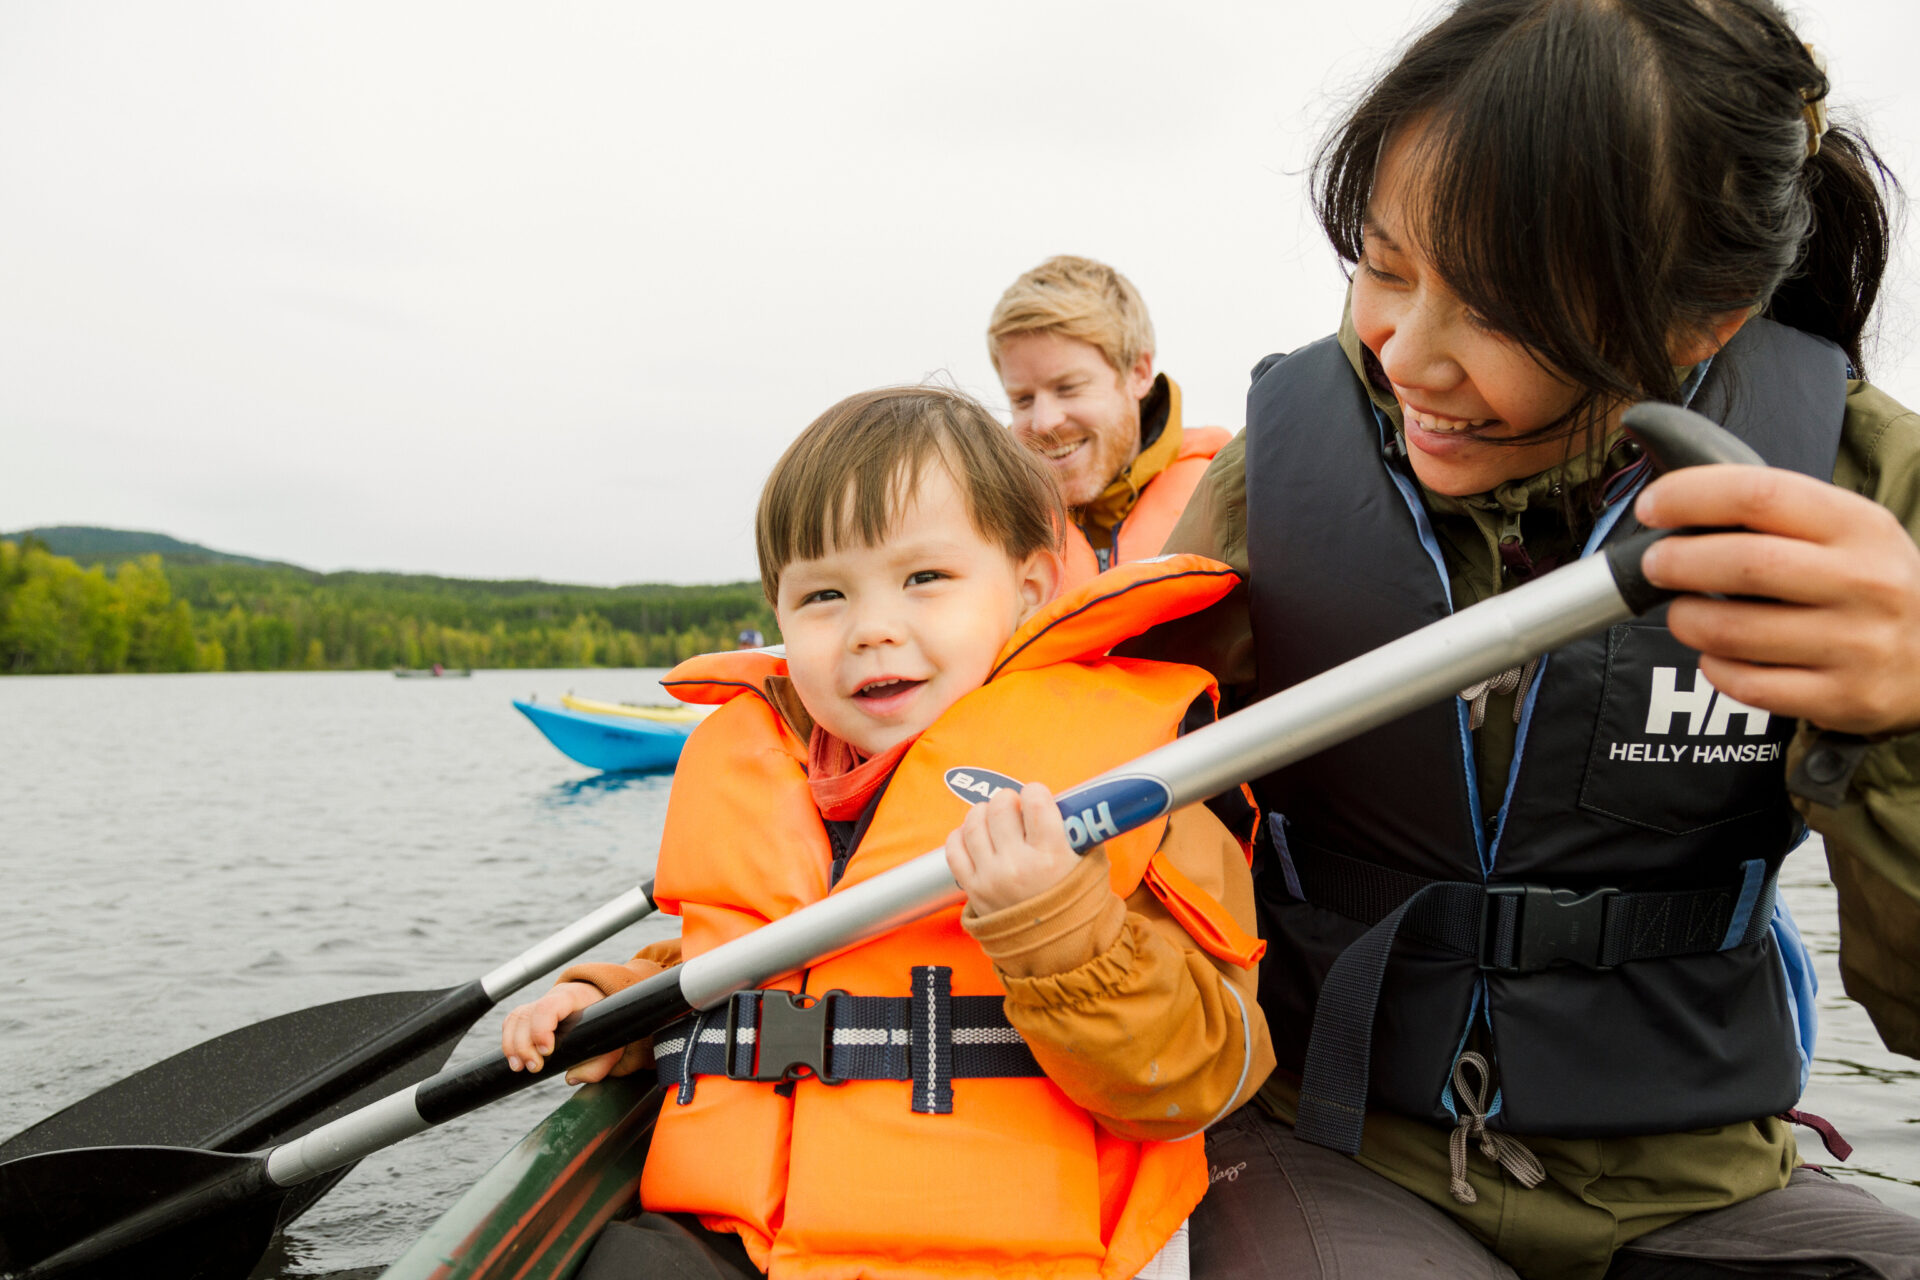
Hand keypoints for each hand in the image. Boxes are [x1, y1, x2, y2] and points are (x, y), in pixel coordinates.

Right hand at [500, 981, 642, 1084]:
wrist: (599, 1000)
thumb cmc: (607, 1022)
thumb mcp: (612, 1042)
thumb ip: (598, 1064)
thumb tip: (572, 1078)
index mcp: (574, 998)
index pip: (549, 1006)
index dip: (542, 1027)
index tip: (547, 1051)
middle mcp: (552, 997)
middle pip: (527, 1015)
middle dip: (525, 1044)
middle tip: (535, 1067)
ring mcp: (539, 1004)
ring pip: (516, 1019)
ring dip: (512, 1045)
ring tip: (519, 1068)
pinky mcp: (530, 1014)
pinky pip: (511, 1023)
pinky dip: (508, 1042)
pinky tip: (514, 1060)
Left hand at [944, 781, 1084, 915]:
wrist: (1057, 951)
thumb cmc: (1076, 904)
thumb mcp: (1089, 864)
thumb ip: (1078, 832)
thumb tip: (1066, 804)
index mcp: (1051, 855)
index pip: (1035, 801)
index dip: (1035, 792)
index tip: (1036, 796)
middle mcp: (1017, 865)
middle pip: (1000, 807)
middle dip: (1009, 800)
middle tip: (1015, 807)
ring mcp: (991, 878)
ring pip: (974, 822)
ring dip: (984, 812)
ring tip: (995, 818)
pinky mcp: (973, 889)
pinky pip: (954, 849)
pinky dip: (962, 835)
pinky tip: (975, 835)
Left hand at [1636, 464, 1919, 735]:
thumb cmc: (1871, 584)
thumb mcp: (1848, 532)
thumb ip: (1776, 515)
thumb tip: (1677, 504)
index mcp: (1859, 526)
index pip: (1760, 494)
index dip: (1690, 497)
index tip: (1652, 507)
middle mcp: (1865, 582)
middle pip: (1743, 564)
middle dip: (1678, 562)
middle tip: (1655, 564)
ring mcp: (1857, 645)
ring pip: (1734, 631)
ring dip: (1687, 619)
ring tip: (1684, 611)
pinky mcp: (1844, 697)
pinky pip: (1747, 685)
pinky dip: (1714, 667)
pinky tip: (1718, 653)